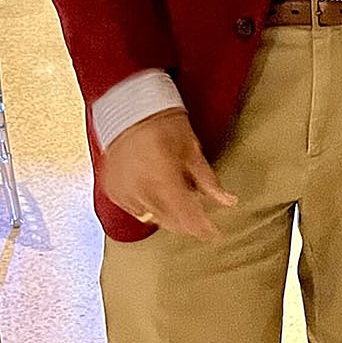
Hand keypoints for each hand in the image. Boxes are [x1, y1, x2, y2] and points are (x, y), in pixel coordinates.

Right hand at [101, 109, 236, 240]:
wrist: (130, 108)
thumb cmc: (163, 122)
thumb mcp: (191, 148)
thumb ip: (208, 180)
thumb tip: (227, 201)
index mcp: (163, 178)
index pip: (187, 217)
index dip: (203, 229)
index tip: (215, 234)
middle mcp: (141, 190)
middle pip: (170, 222)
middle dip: (188, 222)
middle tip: (200, 214)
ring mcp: (124, 192)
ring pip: (152, 218)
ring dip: (169, 213)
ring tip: (178, 194)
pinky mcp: (114, 192)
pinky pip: (136, 209)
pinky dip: (149, 205)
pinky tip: (156, 190)